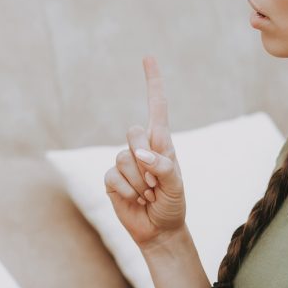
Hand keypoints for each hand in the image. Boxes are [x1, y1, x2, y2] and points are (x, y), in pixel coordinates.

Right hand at [104, 56, 185, 248]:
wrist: (159, 229)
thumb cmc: (173, 204)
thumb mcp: (176, 187)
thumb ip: (163, 167)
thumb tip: (140, 155)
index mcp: (163, 142)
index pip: (157, 107)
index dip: (152, 82)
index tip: (148, 57)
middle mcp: (142, 147)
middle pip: (134, 133)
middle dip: (147, 159)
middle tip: (158, 184)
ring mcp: (125, 162)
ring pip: (124, 158)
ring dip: (140, 182)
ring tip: (149, 194)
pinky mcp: (111, 178)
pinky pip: (113, 177)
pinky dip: (127, 191)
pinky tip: (135, 200)